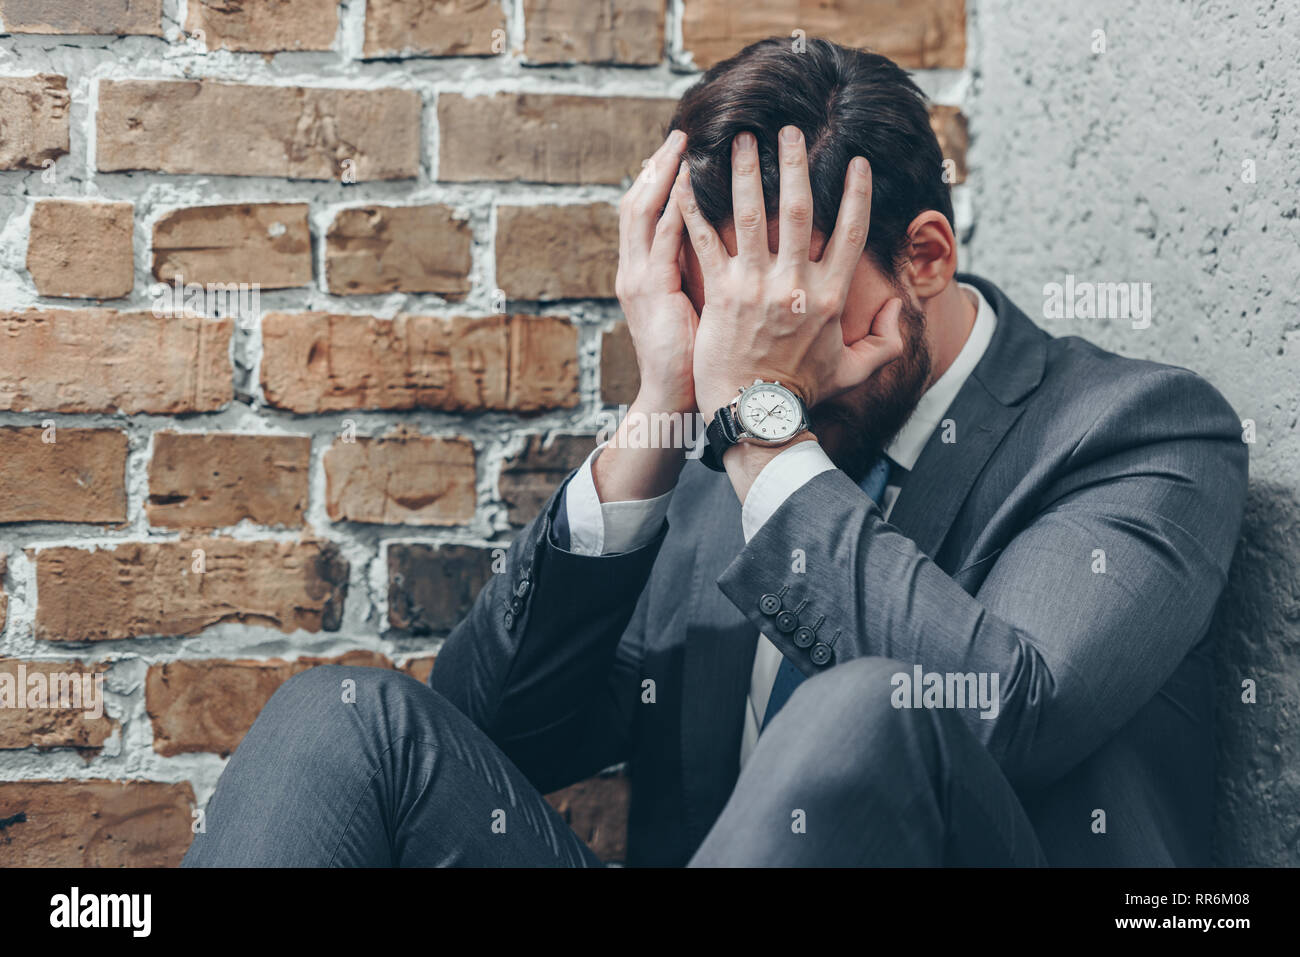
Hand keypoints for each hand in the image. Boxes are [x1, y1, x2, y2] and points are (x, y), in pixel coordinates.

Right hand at [613, 130, 698, 414]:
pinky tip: (686, 179)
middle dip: (657, 166)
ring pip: (642, 210)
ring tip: (681, 143)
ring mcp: (639, 277)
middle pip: (637, 201)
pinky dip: (671, 205)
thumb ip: (701, 274)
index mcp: (643, 274)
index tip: (680, 150)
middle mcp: (634, 269)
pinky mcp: (651, 289)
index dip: (658, 180)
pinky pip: (660, 236)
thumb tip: (728, 245)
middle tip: (680, 133)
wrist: (673, 397)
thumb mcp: (693, 310)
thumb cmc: (693, 360)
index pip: (646, 214)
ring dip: (662, 173)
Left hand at [676, 127, 903, 418]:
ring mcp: (756, 286)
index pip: (850, 232)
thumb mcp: (854, 370)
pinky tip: (687, 181)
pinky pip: (707, 241)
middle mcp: (796, 283)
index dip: (856, 193)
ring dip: (747, 170)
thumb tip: (901, 310)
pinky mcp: (721, 294)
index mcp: (830, 295)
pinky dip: (696, 209)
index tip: (855, 162)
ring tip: (740, 139)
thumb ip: (884, 340)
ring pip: (753, 213)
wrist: (758, 416)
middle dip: (795, 163)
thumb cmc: (802, 394)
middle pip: (800, 208)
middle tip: (789, 130)